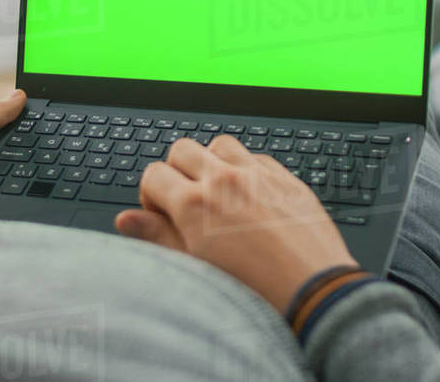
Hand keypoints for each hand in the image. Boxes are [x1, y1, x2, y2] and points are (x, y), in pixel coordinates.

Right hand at [114, 135, 355, 313]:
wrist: (312, 294)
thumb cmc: (255, 289)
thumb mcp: (195, 267)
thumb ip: (158, 236)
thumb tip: (127, 220)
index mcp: (195, 204)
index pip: (154, 174)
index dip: (151, 195)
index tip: (162, 213)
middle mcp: (224, 181)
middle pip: (182, 149)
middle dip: (177, 171)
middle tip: (186, 200)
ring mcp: (257, 176)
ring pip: (220, 144)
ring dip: (213, 162)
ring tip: (219, 192)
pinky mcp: (285, 179)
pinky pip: (256, 157)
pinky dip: (246, 170)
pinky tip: (249, 197)